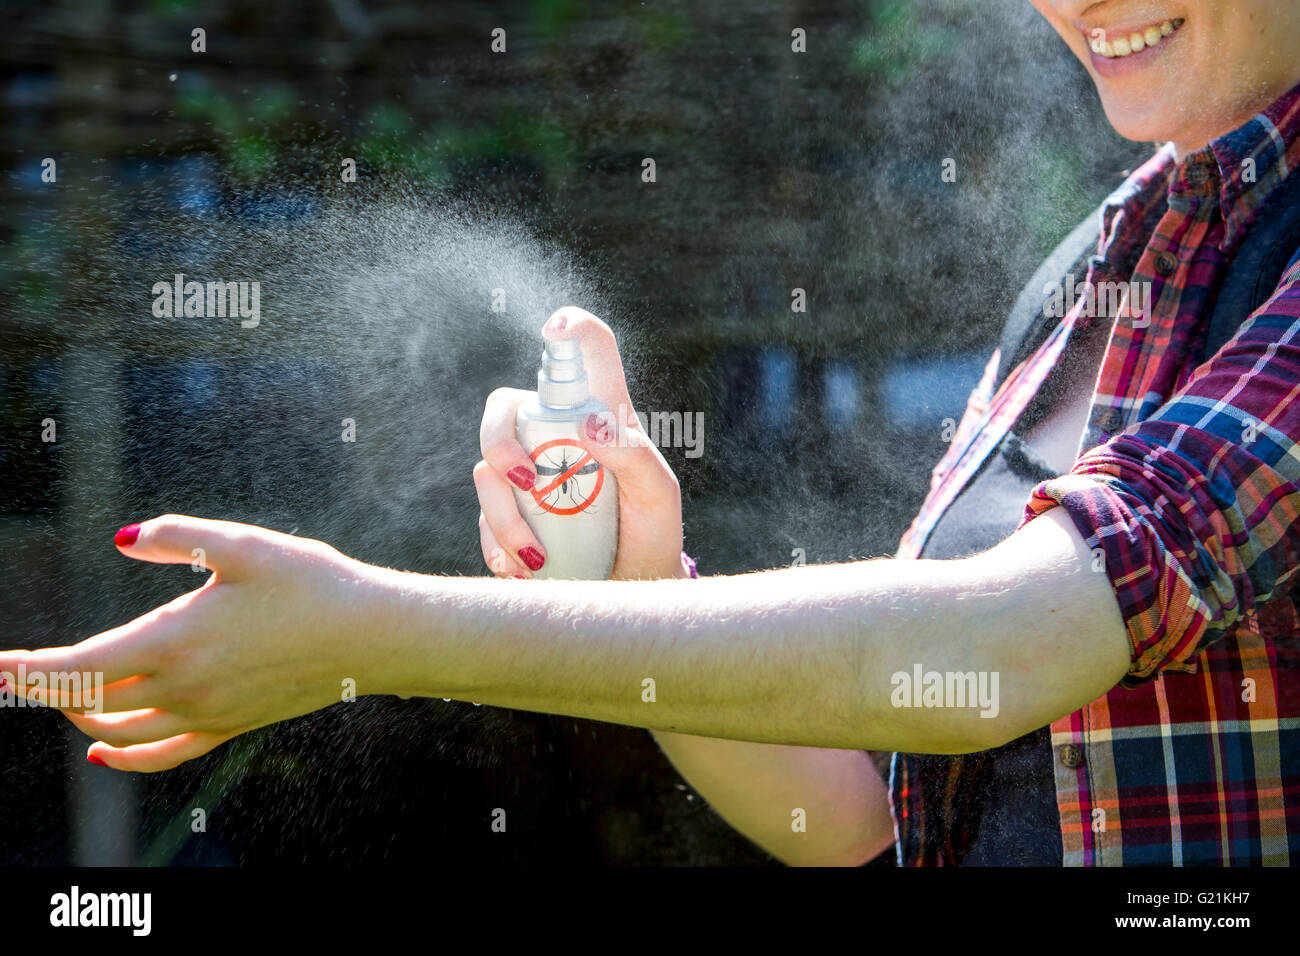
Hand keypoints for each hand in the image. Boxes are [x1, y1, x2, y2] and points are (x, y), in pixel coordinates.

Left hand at [0, 516, 373, 771]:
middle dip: (44, 687)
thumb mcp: (244, 545)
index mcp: (177, 640)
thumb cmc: (313, 584)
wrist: (372, 636)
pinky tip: (102, 749)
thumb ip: (178, 538)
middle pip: (89, 700)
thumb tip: (123, 538)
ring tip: (60, 694)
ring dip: (79, 715)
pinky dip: (123, 756)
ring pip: (119, 731)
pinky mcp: (231, 725)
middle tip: (15, 673)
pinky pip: (162, 754)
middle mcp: (184, 687)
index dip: (30, 668)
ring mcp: (207, 713)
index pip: (79, 666)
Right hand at [475, 307, 685, 580]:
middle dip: (498, 442)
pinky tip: (524, 569)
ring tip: (538, 557)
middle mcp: (553, 435)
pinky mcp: (506, 517)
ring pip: (485, 473)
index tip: (556, 328)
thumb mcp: (656, 493)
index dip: (570, 330)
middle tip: (524, 482)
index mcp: (597, 414)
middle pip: (503, 409)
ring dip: (505, 518)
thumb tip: (590, 425)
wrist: (632, 586)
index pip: (584, 356)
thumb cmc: (652, 529)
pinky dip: (498, 548)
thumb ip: (634, 456)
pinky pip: (482, 522)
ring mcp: (524, 476)